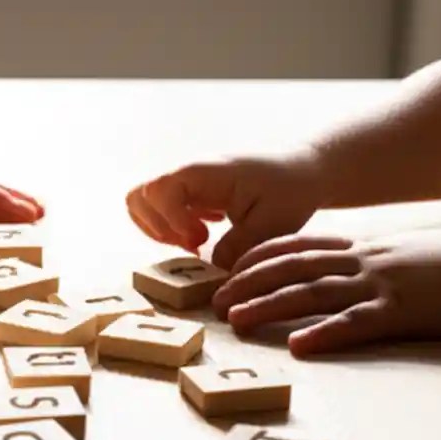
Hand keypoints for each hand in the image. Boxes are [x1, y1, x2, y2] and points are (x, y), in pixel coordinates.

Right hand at [126, 149, 325, 269]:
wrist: (301, 171)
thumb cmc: (289, 190)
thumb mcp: (272, 224)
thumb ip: (238, 247)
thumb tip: (211, 268)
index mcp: (202, 171)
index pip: (158, 191)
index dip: (170, 222)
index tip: (201, 241)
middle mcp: (186, 173)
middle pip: (138, 197)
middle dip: (158, 229)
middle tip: (195, 245)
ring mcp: (184, 183)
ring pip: (142, 204)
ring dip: (160, 231)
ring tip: (196, 243)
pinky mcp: (189, 193)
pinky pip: (159, 210)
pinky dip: (172, 228)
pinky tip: (205, 234)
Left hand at [211, 229, 440, 356]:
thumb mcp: (401, 249)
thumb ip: (366, 257)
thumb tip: (337, 267)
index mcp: (361, 247)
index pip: (297, 245)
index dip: (257, 256)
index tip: (227, 268)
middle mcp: (362, 261)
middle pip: (291, 267)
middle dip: (247, 282)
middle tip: (213, 300)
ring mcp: (380, 285)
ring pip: (312, 293)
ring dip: (269, 306)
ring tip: (235, 320)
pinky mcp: (402, 313)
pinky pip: (356, 324)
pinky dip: (325, 334)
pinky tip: (299, 346)